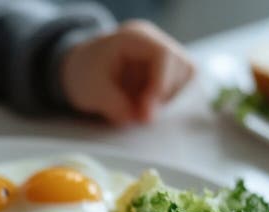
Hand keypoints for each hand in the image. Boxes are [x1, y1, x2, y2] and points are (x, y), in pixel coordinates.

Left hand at [60, 20, 193, 124]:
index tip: (148, 113)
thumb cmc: (85, 75)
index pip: (164, 55)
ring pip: (186, 80)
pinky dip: (167, 103)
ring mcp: (165, 56)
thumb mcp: (92, 93)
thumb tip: (145, 118)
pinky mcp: (169, 71)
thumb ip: (117, 106)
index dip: (161, 85)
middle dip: (164, 97)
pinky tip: (147, 107)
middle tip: (141, 116)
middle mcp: (155, 42)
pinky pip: (181, 89)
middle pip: (181, 67)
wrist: (82, 70)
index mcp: (135, 37)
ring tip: (140, 110)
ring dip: (167, 101)